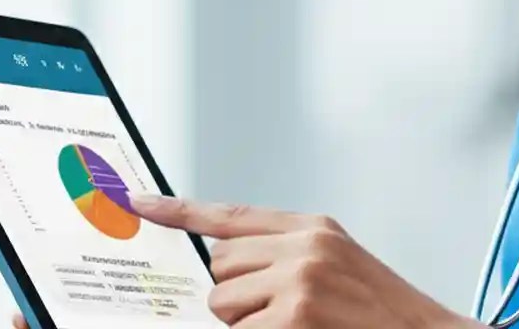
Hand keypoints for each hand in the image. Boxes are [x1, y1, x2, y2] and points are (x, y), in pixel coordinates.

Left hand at [12, 194, 481, 328]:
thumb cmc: (381, 312)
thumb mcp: (337, 265)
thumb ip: (286, 255)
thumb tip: (226, 267)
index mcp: (313, 227)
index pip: (231, 215)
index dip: (177, 210)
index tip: (136, 201)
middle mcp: (305, 245)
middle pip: (219, 266)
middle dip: (236, 296)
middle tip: (283, 312)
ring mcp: (299, 280)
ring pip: (223, 303)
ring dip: (248, 324)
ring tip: (300, 325)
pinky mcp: (294, 317)